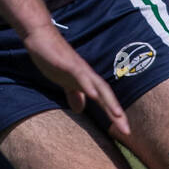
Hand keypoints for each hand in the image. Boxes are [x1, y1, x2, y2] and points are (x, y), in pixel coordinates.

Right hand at [23, 22, 128, 137]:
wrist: (41, 37)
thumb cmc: (53, 58)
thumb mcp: (64, 81)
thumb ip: (74, 94)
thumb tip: (80, 110)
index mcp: (87, 81)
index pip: (104, 100)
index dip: (114, 115)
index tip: (124, 132)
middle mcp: (87, 75)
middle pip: (107, 95)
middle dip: (117, 113)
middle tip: (127, 131)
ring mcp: (79, 69)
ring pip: (98, 87)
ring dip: (108, 101)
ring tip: (118, 115)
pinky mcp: (68, 64)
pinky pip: (80, 76)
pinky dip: (88, 86)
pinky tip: (93, 96)